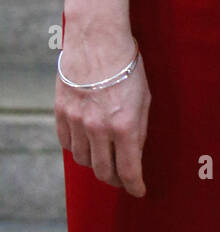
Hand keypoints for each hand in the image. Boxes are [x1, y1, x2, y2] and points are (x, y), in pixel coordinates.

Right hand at [55, 37, 149, 197]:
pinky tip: (86, 145)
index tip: (139, 190)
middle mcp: (99, 128)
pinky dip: (77, 149)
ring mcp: (77, 122)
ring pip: (83, 160)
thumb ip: (139, 129)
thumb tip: (135, 153)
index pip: (128, 170)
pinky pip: (67, 144)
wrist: (98, 41)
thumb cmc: (128, 67)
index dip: (135, 185)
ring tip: (104, 160)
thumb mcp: (145, 98)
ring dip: (95, 164)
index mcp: (124, 125)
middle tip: (122, 180)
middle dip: (115, 180)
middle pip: (103, 171)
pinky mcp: (61, 113)